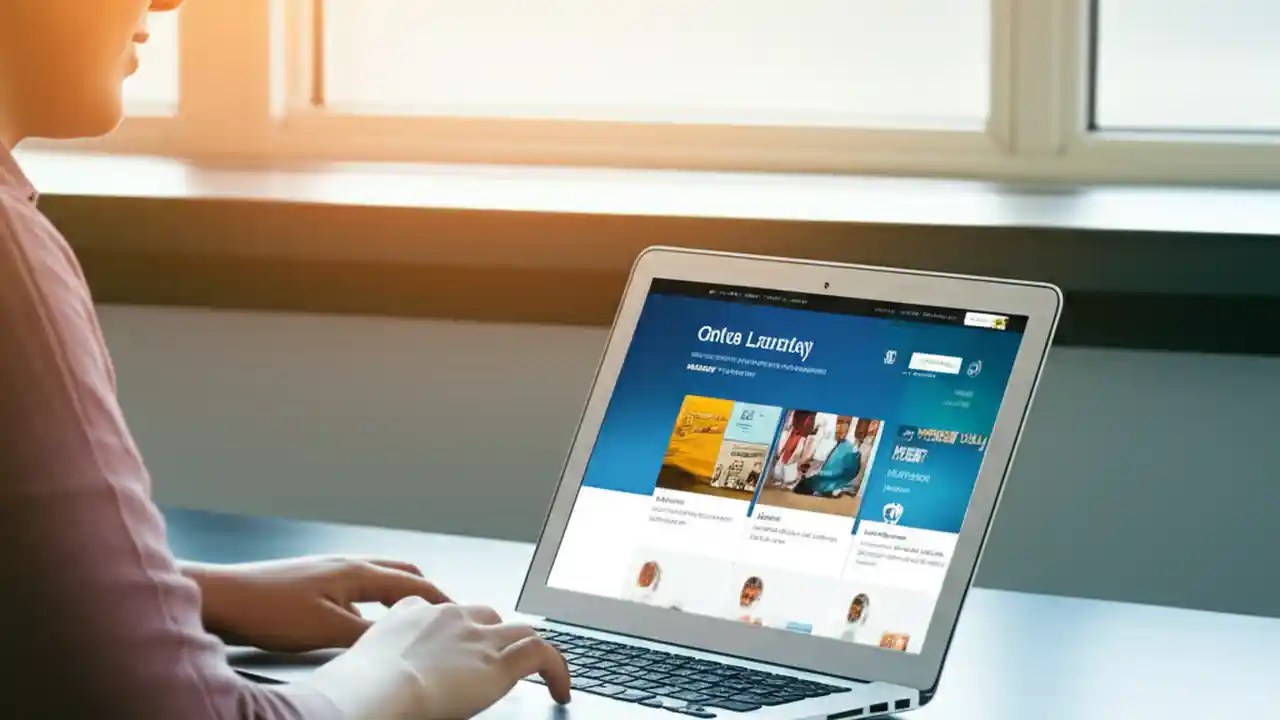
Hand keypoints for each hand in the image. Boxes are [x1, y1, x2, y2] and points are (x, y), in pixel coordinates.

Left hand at [182, 556, 449, 652]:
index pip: (414, 585)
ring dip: (400, 595)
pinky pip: (358, 586)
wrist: (224, 596)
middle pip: (401, 573)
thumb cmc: (269, 608)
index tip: (460, 613)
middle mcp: (347, 563)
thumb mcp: (326, 630)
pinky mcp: (312, 580)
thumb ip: (367, 635)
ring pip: (378, 578)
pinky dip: (375, 600)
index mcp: (357, 572)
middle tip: (443, 613)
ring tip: (411, 617)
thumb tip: (398, 643)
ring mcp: (328, 569)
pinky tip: (364, 620)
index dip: (441, 600)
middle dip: (427, 592)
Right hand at [309, 597, 570, 718]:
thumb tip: (368, 692)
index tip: (454, 647)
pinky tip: (560, 690)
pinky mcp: (498, 661)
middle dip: (491, 635)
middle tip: (495, 661)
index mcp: (408, 614)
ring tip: (539, 672)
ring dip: (527, 649)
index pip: (436, 611)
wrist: (373, 693)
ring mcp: (475, 635)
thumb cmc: (356, 690)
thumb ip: (376, 669)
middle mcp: (447, 616)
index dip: (450, 629)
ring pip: (517, 629)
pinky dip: (557, 670)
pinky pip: (542, 654)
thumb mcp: (362, 668)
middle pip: (482, 615)